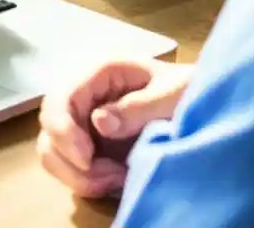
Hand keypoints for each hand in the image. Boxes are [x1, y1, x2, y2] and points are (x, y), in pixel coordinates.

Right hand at [37, 58, 192, 197]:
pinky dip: (84, 180)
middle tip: (108, 176)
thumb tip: (99, 122)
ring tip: (115, 180)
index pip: (60, 97)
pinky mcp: (86, 143)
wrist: (205, 107)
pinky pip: (67, 165)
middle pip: (48, 125)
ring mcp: (81, 119)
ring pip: (51, 149)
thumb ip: (139, 106)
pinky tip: (114, 180)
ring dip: (76, 174)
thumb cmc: (191, 92)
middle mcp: (82, 93)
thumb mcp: (174, 94)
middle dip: (70, 158)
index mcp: (99, 72)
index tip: (86, 159)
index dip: (63, 130)